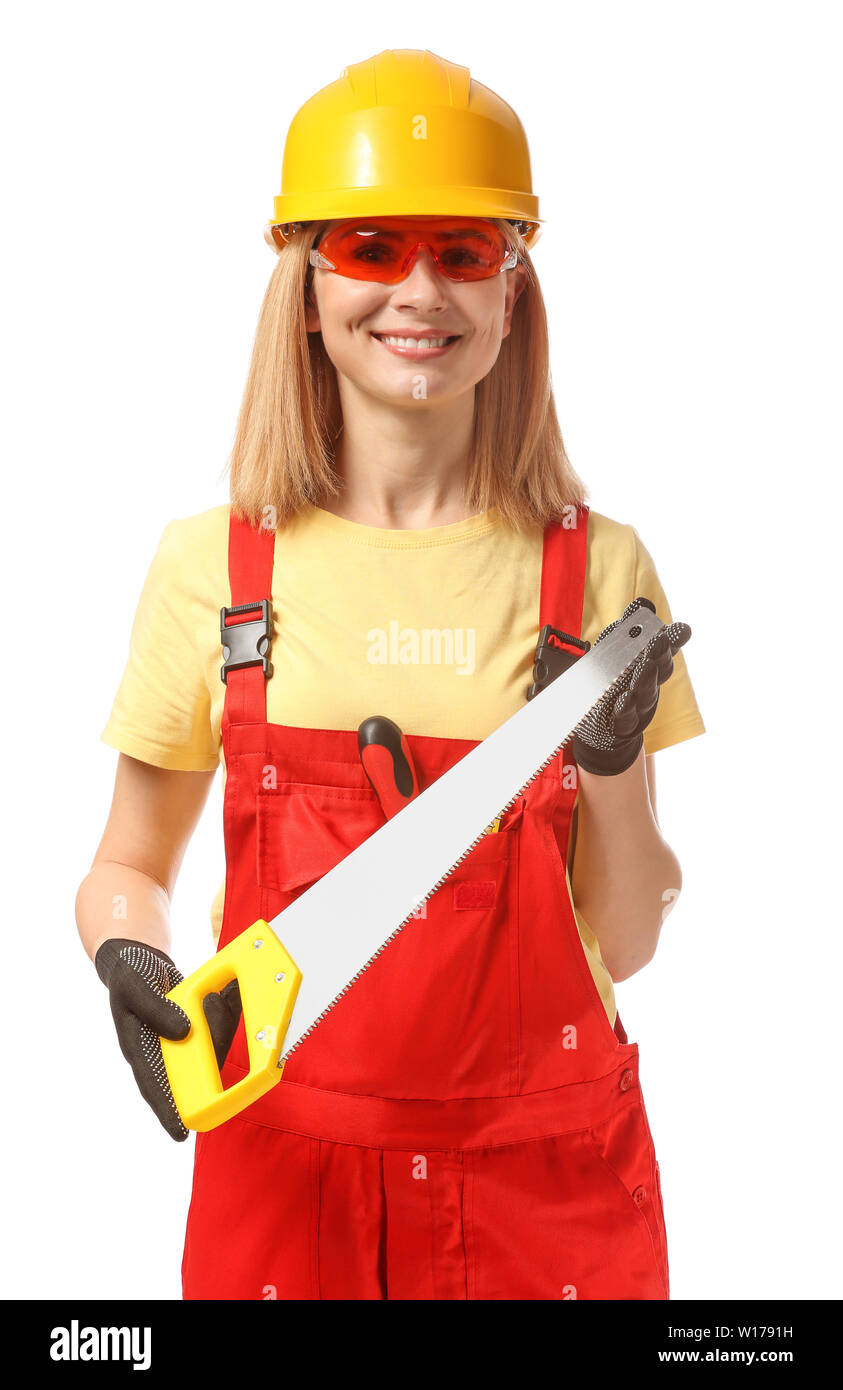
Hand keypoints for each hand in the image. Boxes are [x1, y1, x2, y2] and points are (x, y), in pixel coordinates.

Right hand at [95, 938, 241, 1140]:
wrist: (139, 959)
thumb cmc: (129, 976)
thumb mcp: (134, 987)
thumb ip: (154, 1010)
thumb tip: (183, 1032)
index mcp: (139, 1048)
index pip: (152, 1087)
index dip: (167, 1112)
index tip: (181, 1133)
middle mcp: (162, 1051)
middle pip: (192, 1068)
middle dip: (211, 1046)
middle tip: (215, 1007)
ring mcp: (180, 1040)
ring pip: (209, 1046)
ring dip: (220, 1021)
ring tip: (217, 993)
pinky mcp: (195, 1026)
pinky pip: (216, 1027)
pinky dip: (225, 1011)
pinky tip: (227, 992)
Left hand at [571, 598, 691, 775]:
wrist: (602, 726)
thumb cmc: (611, 682)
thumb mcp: (613, 652)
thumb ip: (626, 629)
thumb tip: (642, 602)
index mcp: (650, 665)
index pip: (665, 651)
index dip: (674, 640)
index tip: (682, 629)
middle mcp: (649, 684)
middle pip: (659, 670)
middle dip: (660, 654)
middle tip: (661, 640)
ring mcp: (639, 705)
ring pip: (645, 692)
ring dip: (646, 678)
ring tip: (645, 665)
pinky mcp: (624, 724)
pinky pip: (626, 715)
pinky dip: (626, 707)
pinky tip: (625, 697)